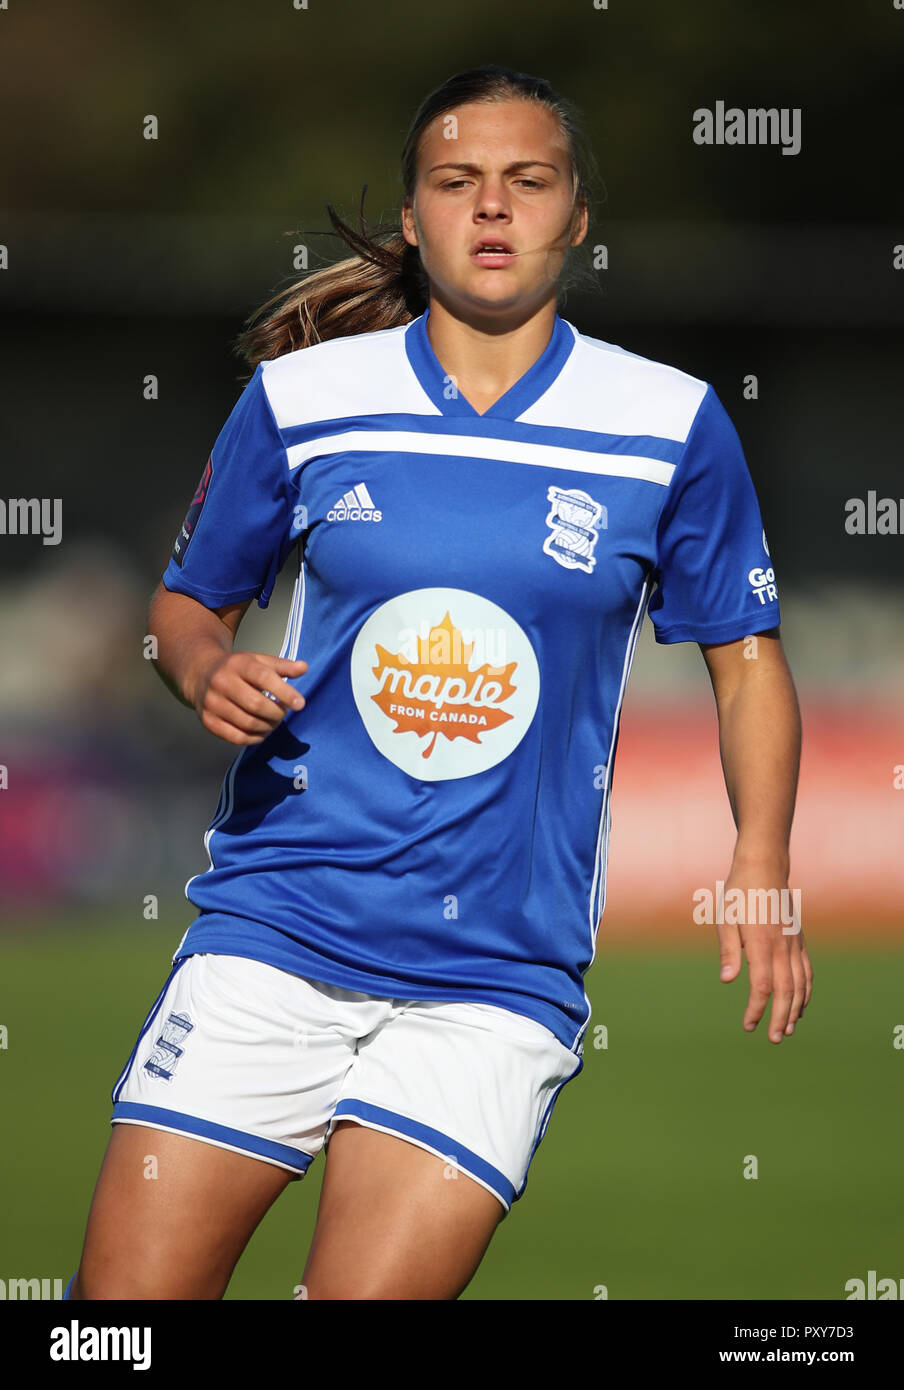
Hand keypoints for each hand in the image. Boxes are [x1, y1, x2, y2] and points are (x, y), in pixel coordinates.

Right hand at [189, 649, 307, 744]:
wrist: (201, 674)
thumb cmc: (238, 669)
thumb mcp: (259, 661)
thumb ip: (282, 666)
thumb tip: (303, 668)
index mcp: (238, 664)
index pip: (264, 678)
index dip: (284, 692)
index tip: (300, 704)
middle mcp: (222, 683)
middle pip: (256, 705)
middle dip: (277, 713)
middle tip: (283, 712)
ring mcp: (213, 703)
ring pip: (248, 723)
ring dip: (268, 727)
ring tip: (273, 721)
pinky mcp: (209, 721)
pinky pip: (237, 737)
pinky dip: (255, 738)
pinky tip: (262, 731)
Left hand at [715, 870, 812, 1042]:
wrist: (764, 867)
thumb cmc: (739, 893)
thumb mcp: (725, 918)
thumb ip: (728, 950)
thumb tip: (727, 980)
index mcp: (761, 943)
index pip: (762, 986)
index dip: (756, 1009)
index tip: (748, 1025)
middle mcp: (782, 946)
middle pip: (785, 991)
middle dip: (779, 1017)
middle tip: (773, 1038)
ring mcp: (794, 943)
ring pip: (800, 984)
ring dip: (795, 1009)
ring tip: (787, 1029)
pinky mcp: (799, 940)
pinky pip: (807, 971)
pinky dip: (806, 991)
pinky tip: (801, 1005)